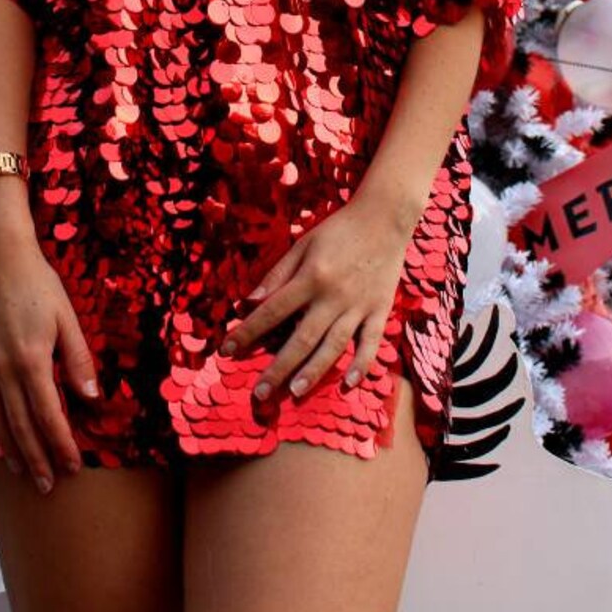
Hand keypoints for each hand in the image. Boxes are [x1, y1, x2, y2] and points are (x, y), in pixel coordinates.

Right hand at [0, 235, 98, 494]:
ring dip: (11, 449)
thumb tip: (91, 396)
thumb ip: (78, 359)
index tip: (72, 466)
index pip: (48, 416)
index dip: (61, 445)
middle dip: (36, 459)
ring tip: (24, 472)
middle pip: (20, 426)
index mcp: (31, 361)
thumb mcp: (67, 317)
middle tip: (48, 485)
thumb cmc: (38, 283)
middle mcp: (3, 369)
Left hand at [220, 194, 412, 400]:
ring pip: (333, 346)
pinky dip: (362, 365)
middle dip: (278, 368)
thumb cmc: (338, 231)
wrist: (384, 218)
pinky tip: (349, 384)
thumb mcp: (302, 245)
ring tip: (295, 392)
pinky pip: (371, 342)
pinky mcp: (380, 310)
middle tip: (260, 394)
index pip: (271, 311)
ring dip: (314, 372)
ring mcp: (359, 306)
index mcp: (310, 277)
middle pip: (301, 339)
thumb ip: (277, 275)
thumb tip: (248, 303)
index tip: (227, 350)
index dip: (247, 332)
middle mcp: (333, 296)